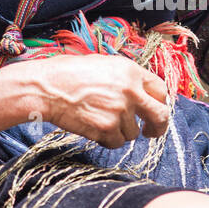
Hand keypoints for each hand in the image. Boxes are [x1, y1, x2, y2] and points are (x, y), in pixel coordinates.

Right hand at [22, 53, 170, 148]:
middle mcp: (131, 91)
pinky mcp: (106, 129)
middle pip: (160, 115)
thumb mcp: (104, 64)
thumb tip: (143, 94)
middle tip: (152, 133)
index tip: (155, 111)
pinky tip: (93, 128)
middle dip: (158, 127)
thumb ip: (127, 78)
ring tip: (99, 119)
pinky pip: (116, 143)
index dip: (160, 103)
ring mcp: (120, 111)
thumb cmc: (69, 73)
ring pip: (133, 133)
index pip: (161, 90)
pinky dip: (107, 140)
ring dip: (120, 131)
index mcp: (131, 72)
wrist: (47, 87)